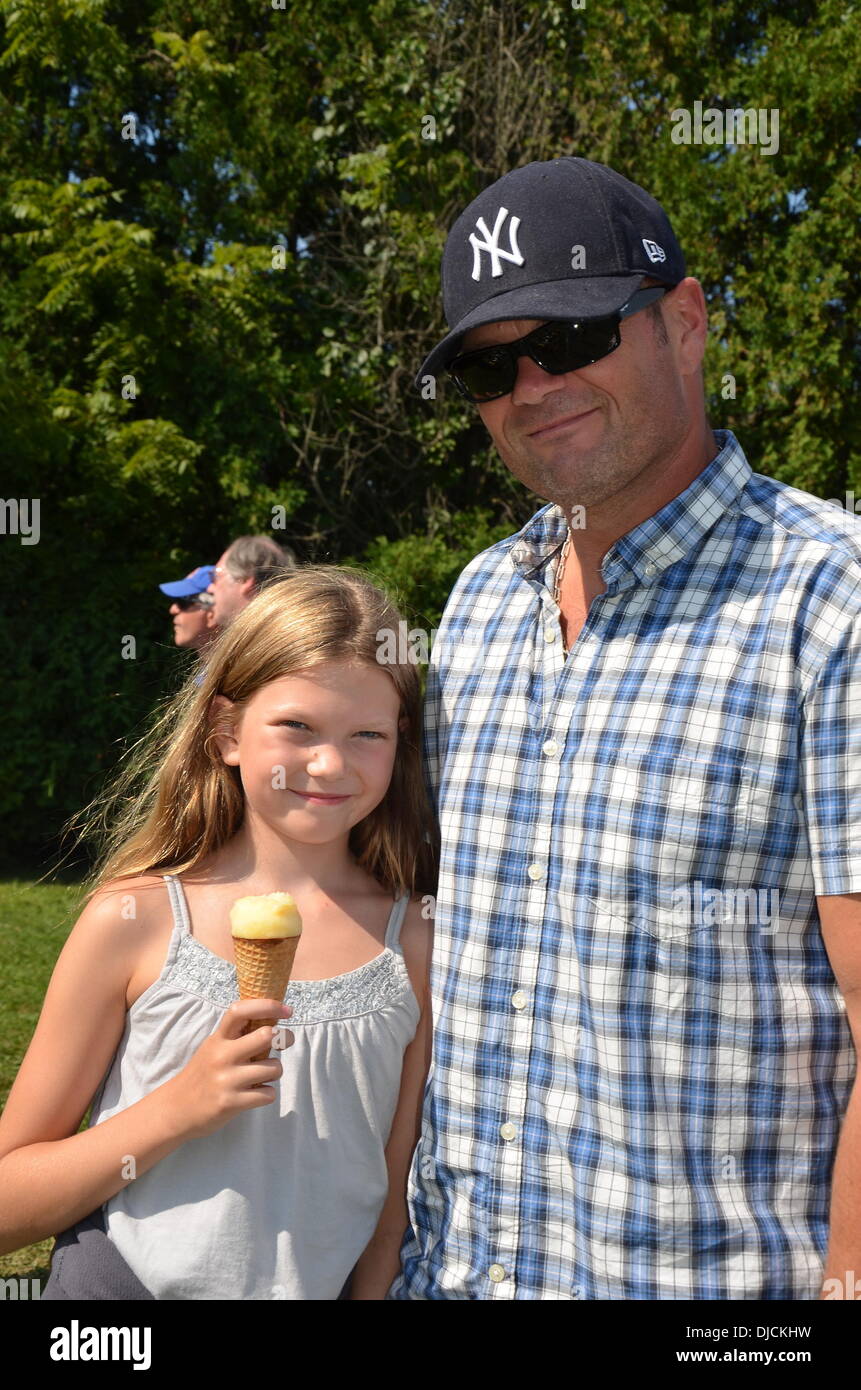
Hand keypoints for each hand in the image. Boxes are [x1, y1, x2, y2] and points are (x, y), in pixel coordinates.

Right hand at [164, 999, 293, 1140]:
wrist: (176, 1109)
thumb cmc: (202, 1075)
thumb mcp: (213, 1048)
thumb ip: (237, 1037)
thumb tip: (272, 1022)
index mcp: (218, 1039)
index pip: (240, 1011)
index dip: (267, 1005)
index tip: (287, 1010)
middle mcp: (222, 1056)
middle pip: (266, 1035)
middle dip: (284, 1038)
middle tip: (285, 1042)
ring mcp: (226, 1080)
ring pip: (274, 1067)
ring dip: (275, 1072)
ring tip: (263, 1075)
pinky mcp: (231, 1103)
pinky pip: (268, 1094)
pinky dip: (267, 1094)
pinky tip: (256, 1094)